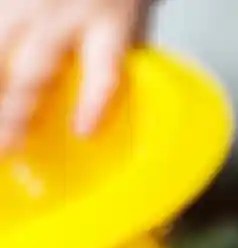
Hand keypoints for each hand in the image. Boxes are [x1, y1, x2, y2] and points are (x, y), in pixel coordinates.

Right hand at [0, 0, 145, 148]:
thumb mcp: (130, 16)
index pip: (103, 71)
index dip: (92, 103)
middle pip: (34, 72)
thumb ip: (116, 49)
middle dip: (15, 114)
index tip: (83, 131)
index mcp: (107, 23)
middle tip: (7, 148)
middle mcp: (60, 14)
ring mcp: (23, 2)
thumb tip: (103, 100)